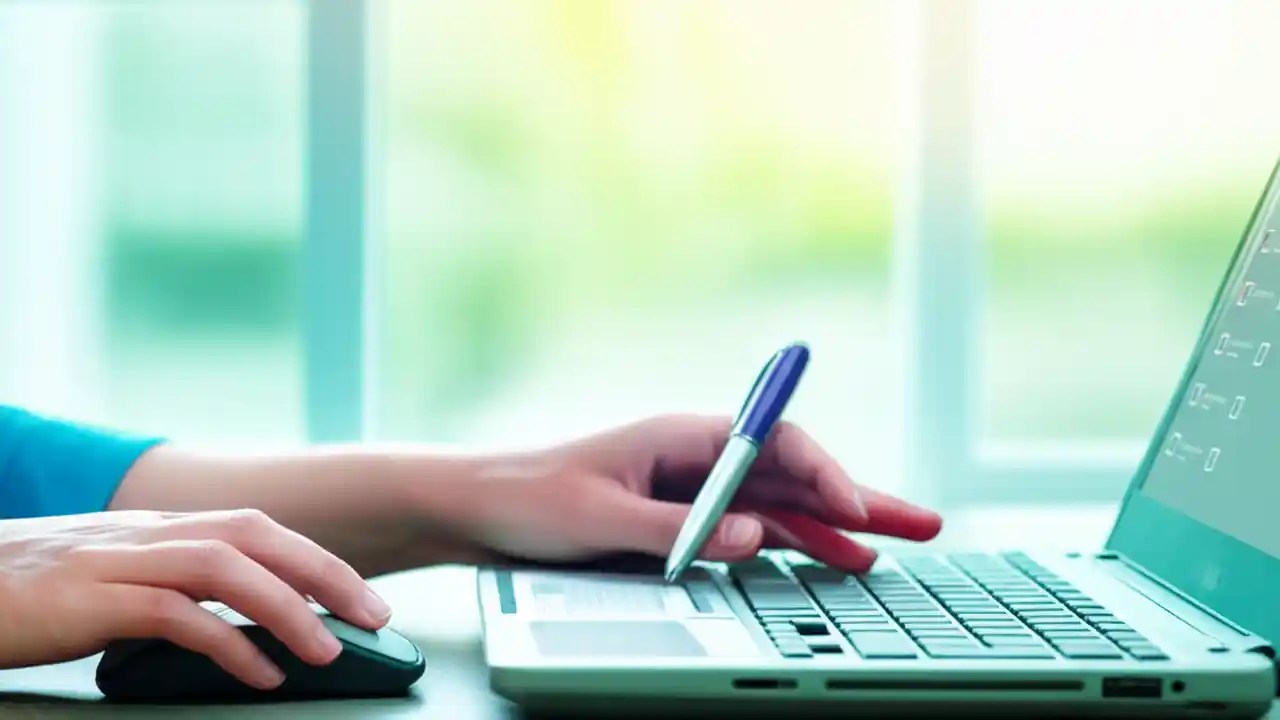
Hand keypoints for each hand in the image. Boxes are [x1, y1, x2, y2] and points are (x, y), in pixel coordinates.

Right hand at [0, 509, 391, 688]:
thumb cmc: (27, 593)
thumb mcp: (109, 577)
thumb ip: (168, 585)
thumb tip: (235, 619)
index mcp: (155, 528)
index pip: (254, 526)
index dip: (314, 556)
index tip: (361, 594)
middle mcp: (144, 534)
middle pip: (254, 534)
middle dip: (324, 572)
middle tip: (374, 616)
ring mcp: (115, 562)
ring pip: (223, 567)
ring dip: (286, 607)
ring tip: (328, 650)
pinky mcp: (86, 601)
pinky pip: (173, 616)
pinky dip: (226, 644)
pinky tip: (259, 674)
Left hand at [452, 414, 941, 571]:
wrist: (484, 509)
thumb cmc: (531, 497)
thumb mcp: (600, 518)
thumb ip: (678, 530)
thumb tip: (756, 537)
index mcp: (681, 437)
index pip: (773, 445)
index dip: (824, 473)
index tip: (855, 508)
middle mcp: (698, 459)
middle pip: (795, 475)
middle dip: (860, 496)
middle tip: (923, 521)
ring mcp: (696, 492)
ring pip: (785, 507)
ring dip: (840, 526)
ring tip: (898, 546)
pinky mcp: (686, 523)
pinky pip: (756, 531)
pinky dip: (799, 545)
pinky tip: (834, 559)